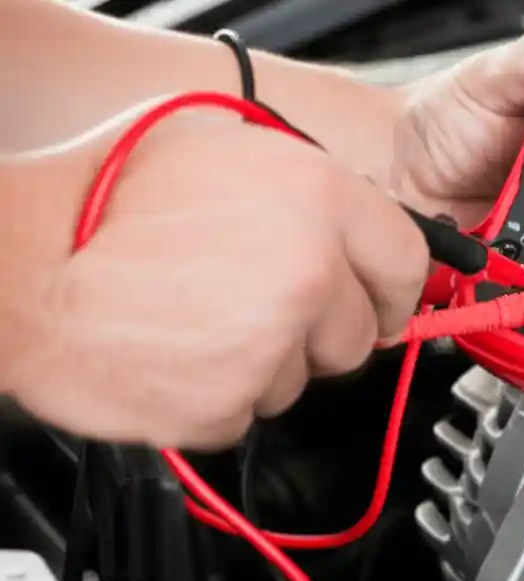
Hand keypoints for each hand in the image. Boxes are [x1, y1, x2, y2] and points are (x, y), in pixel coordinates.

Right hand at [9, 113, 426, 449]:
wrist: (25, 265)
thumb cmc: (105, 201)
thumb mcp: (223, 150)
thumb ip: (306, 190)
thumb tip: (355, 228)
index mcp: (317, 198)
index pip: (408, 263)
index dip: (388, 287)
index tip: (376, 299)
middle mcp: (307, 271)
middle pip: (358, 332)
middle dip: (319, 328)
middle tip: (255, 303)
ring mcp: (271, 344)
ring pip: (302, 376)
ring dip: (264, 361)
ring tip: (198, 318)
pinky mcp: (229, 403)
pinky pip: (249, 410)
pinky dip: (219, 393)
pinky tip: (179, 353)